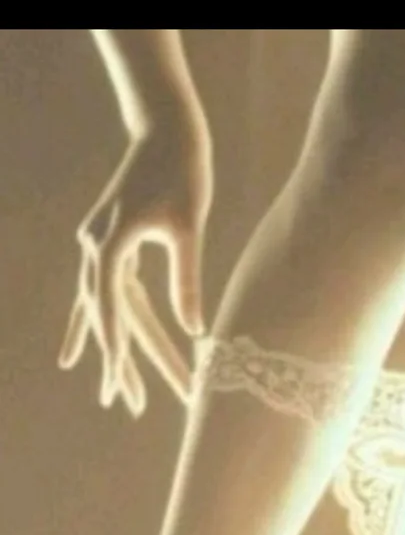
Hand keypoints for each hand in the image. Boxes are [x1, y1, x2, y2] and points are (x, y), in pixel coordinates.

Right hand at [61, 108, 213, 414]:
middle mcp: (95, 246)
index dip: (114, 345)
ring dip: (105, 351)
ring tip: (113, 395)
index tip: (118, 378)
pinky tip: (76, 356)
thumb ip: (187, 281)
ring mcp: (95, 245)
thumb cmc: (184, 174)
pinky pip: (96, 294)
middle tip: (123, 404)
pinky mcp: (104, 244)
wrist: (166, 130)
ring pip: (96, 309)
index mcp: (112, 243)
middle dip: (116, 361)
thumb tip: (197, 331)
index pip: (109, 305)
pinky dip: (91, 325)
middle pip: (103, 315)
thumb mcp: (189, 229)